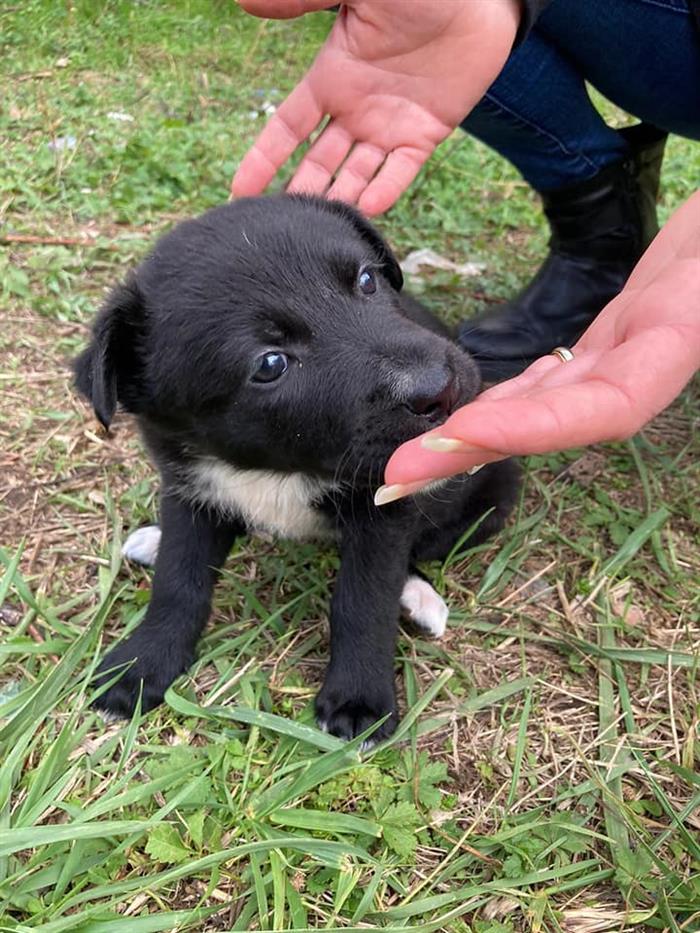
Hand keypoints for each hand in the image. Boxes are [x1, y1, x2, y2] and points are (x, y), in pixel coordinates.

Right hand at [232, 0, 519, 214]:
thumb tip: (246, 2)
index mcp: (331, 77)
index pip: (288, 128)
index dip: (264, 159)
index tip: (241, 191)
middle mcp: (355, 109)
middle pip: (318, 162)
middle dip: (300, 192)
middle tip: (282, 226)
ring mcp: (389, 125)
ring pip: (355, 173)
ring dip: (338, 199)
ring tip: (321, 228)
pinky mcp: (425, 134)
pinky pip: (401, 170)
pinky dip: (386, 189)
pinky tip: (368, 208)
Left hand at [379, 191, 699, 498]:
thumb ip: (684, 313)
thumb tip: (608, 374)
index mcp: (683, 337)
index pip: (607, 404)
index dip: (537, 425)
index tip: (464, 434)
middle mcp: (650, 359)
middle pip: (556, 419)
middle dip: (475, 449)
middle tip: (397, 478)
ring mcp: (632, 349)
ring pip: (549, 401)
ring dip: (478, 429)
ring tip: (410, 456)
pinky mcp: (620, 331)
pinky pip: (560, 374)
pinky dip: (514, 395)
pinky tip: (472, 412)